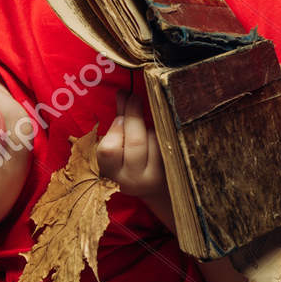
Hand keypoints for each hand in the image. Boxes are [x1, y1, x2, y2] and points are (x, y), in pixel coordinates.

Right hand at [97, 86, 168, 204]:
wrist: (157, 189)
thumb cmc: (132, 162)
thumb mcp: (118, 148)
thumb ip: (118, 121)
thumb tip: (122, 92)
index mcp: (111, 174)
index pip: (109, 150)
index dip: (115, 129)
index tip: (119, 116)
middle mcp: (131, 180)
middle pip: (135, 142)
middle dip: (133, 116)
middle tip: (133, 97)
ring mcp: (154, 178)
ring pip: (153, 140)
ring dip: (148, 127)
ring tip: (145, 124)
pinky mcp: (171, 171)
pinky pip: (166, 143)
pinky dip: (160, 134)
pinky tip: (159, 134)